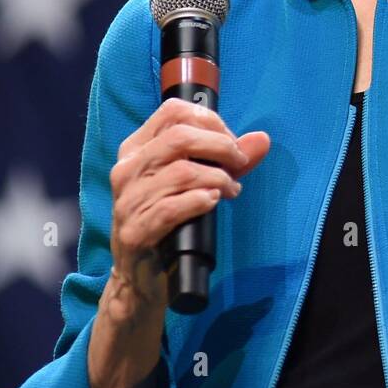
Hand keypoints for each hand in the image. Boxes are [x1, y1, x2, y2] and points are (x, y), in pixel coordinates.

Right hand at [108, 97, 270, 316]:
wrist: (139, 277)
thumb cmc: (167, 222)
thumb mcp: (191, 183)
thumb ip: (226, 159)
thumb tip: (261, 140)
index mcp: (136, 149)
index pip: (172, 111)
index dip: (209, 120)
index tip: (230, 140)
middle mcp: (127, 169)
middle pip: (180, 137)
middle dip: (221, 146)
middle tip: (239, 164)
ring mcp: (128, 200)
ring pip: (182, 172)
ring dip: (218, 178)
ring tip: (230, 190)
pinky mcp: (135, 231)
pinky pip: (172, 208)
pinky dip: (200, 201)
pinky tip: (212, 202)